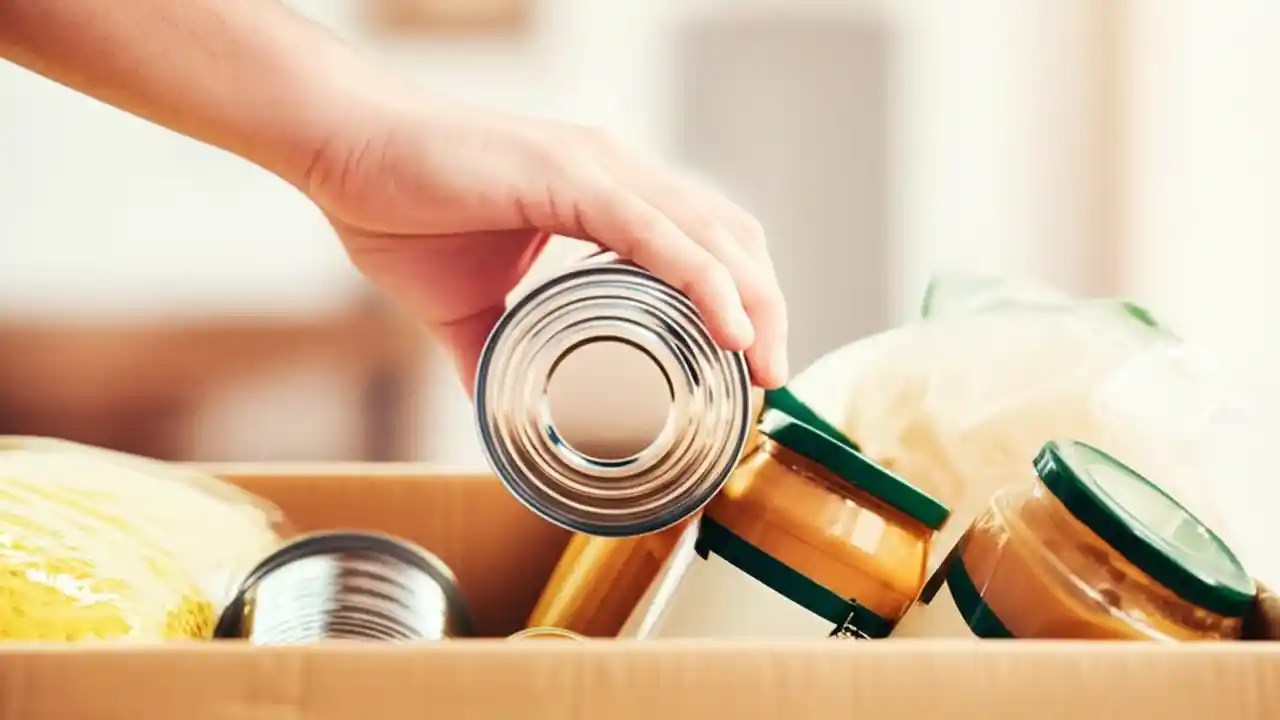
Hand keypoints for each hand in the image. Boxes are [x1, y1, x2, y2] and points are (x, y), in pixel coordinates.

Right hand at [304, 100, 788, 389]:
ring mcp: (598, 171)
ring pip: (708, 234)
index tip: (751, 366)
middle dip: (766, 308)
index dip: (743, 300)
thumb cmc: (400, 211)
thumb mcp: (464, 308)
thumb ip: (494, 355)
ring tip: (765, 366)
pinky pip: (654, 233)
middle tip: (770, 379)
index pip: (706, 244)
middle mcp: (618, 175)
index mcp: (607, 198)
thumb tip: (503, 415)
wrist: (341, 154)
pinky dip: (700, 280)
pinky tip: (728, 327)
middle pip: (729, 239)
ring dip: (751, 301)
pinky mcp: (567, 178)